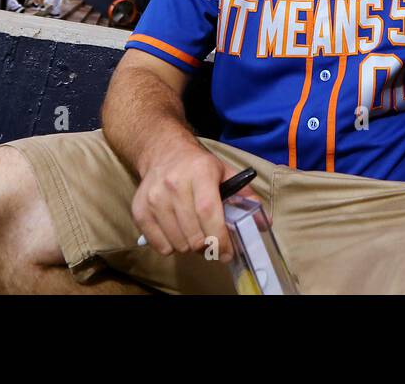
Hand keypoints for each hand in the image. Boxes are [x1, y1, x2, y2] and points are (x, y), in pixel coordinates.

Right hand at [132, 137, 258, 261]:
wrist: (163, 152)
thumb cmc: (198, 166)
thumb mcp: (225, 172)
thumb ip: (246, 196)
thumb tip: (265, 223)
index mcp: (200, 173)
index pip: (208, 212)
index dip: (219, 237)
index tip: (227, 252)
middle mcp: (174, 184)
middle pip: (193, 234)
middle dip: (208, 246)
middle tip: (213, 243)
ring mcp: (154, 197)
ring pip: (177, 243)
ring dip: (190, 247)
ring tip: (195, 234)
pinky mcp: (140, 209)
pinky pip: (159, 245)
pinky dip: (171, 247)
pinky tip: (177, 232)